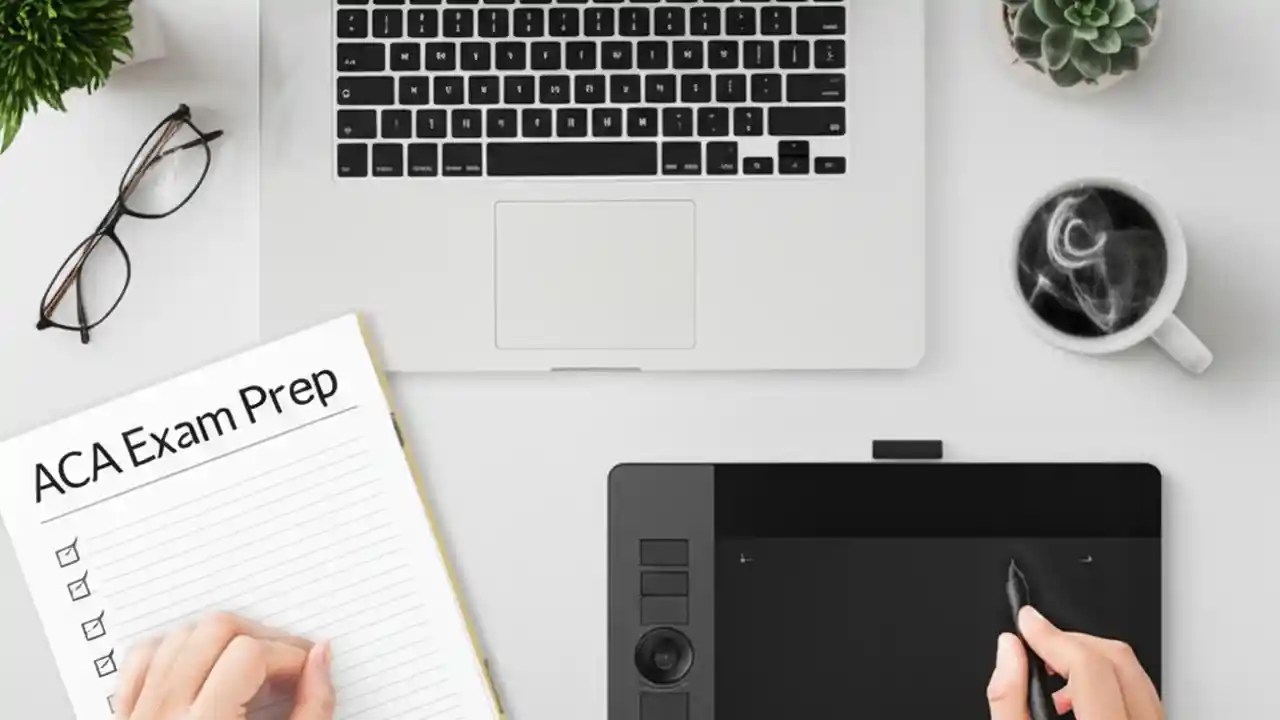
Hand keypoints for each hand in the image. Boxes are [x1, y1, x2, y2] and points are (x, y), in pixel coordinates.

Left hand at [114, 612, 334, 719]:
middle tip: (282, 664)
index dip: (288, 655)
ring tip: (246, 668)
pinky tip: (199, 667)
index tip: (304, 670)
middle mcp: (165, 715)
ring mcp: (139, 715)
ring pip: (177, 637)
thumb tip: (322, 658)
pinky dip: (172, 653)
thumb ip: (313, 709)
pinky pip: (140, 661)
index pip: (250, 655)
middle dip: (258, 639)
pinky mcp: (126, 719)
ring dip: (219, 641)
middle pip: (214, 632)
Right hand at [987, 606, 1161, 719]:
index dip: (1052, 638)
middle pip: (1119, 660)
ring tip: (1054, 680)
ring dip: (1089, 662)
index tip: (1027, 623)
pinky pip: (1141, 693)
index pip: (1089, 668)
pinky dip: (1107, 683)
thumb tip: (1010, 650)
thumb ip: (1009, 699)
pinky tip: (1077, 700)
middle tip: (1037, 643)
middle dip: (1072, 642)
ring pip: (1135, 672)